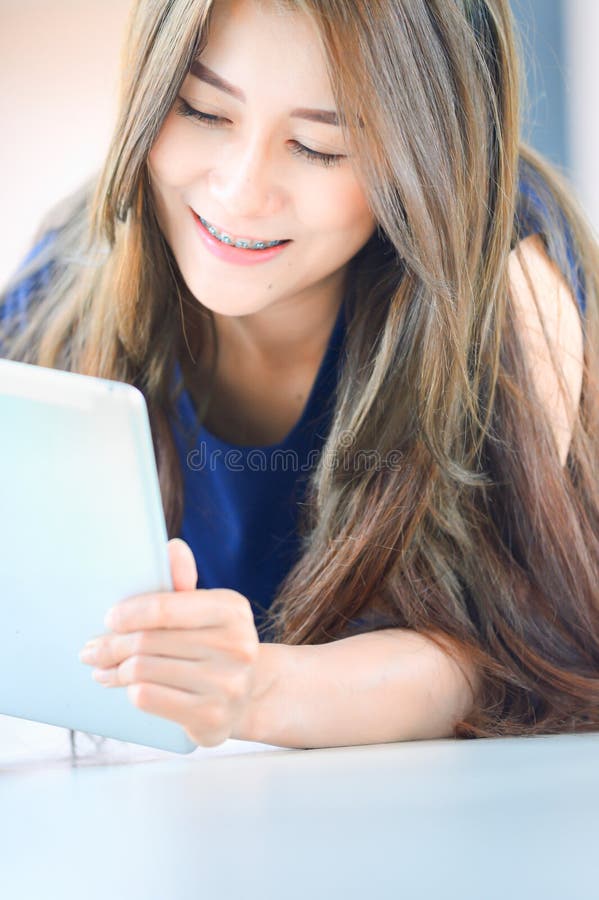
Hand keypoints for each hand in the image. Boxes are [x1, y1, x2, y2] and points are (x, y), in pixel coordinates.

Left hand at [78, 539, 259, 746]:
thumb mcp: (205, 611)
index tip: (109, 618)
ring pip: (143, 670)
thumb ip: (184, 583)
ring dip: (114, 670)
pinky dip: (130, 690)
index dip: (130, 612)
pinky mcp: (212, 717)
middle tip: (91, 649)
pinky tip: (126, 687)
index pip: (166, 607)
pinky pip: (148, 697)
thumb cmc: (214, 646)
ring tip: (103, 669)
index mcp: (232, 609)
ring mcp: (227, 685)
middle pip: (148, 641)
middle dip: (111, 645)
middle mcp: (237, 646)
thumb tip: (173, 548)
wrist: (247, 696)